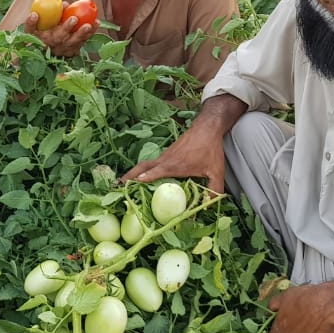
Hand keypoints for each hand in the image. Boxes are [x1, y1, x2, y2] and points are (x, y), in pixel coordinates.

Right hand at [25, 10, 97, 58]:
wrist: (42, 47)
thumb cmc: (37, 34)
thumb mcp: (30, 31)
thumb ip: (31, 23)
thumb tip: (35, 14)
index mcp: (48, 42)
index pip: (57, 36)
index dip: (66, 27)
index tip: (73, 18)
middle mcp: (58, 48)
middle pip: (70, 42)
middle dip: (79, 32)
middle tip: (87, 23)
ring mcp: (67, 50)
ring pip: (78, 42)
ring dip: (87, 33)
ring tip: (95, 23)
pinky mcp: (73, 51)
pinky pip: (83, 42)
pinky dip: (90, 34)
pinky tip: (96, 24)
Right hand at [121, 94, 246, 192]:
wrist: (207, 128)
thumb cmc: (210, 149)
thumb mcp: (216, 171)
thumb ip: (215, 189)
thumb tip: (210, 204)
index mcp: (174, 165)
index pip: (154, 172)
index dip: (142, 179)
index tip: (130, 184)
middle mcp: (165, 160)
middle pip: (142, 167)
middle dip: (128, 176)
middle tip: (116, 186)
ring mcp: (164, 156)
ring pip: (144, 164)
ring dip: (132, 173)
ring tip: (122, 183)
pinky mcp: (166, 154)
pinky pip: (150, 163)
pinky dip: (141, 169)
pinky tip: (141, 176)